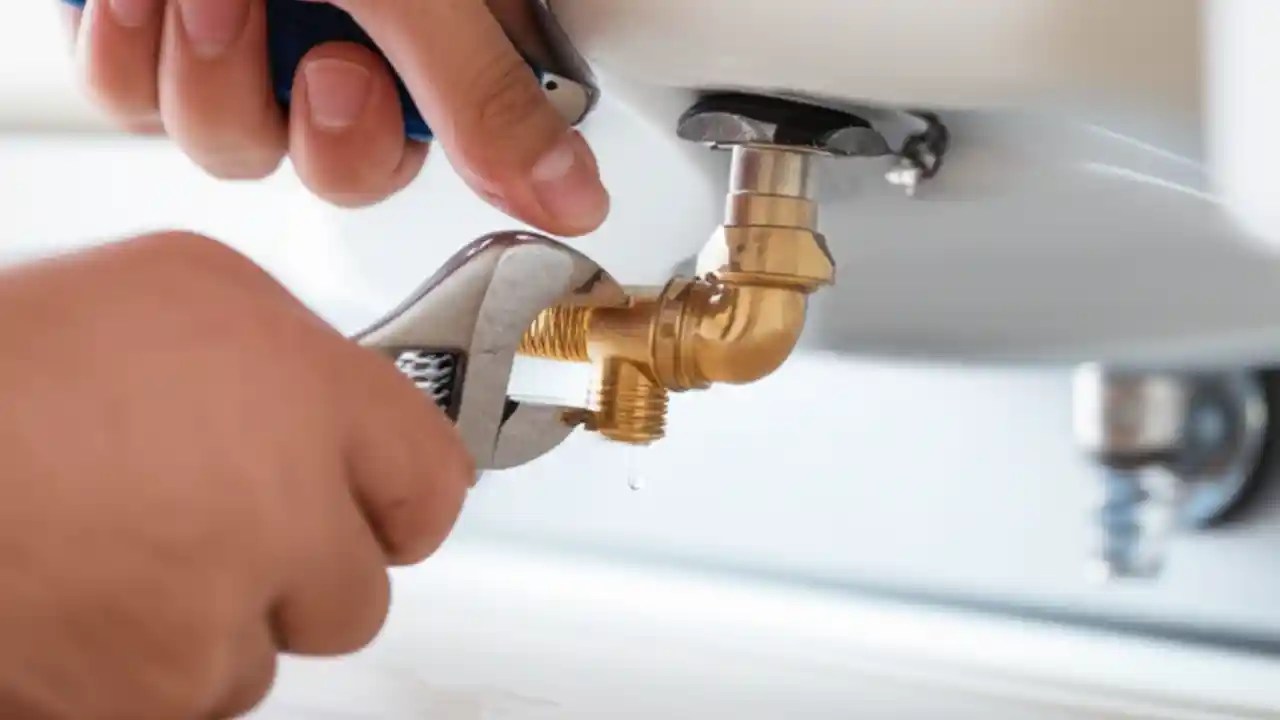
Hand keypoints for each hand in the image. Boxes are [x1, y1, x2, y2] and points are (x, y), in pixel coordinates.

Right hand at [0, 232, 471, 717]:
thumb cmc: (19, 360)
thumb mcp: (184, 287)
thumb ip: (291, 355)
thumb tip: (330, 404)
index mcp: (312, 400)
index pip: (434, 486)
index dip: (402, 497)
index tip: (385, 502)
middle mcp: (285, 519)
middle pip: (359, 594)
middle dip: (306, 571)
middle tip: (228, 524)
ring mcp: (218, 624)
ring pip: (263, 655)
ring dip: (217, 622)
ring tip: (127, 548)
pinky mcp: (149, 699)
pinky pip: (186, 698)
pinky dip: (148, 665)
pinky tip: (92, 593)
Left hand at [63, 0, 609, 232]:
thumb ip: (487, 93)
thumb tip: (574, 198)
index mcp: (430, 24)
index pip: (429, 144)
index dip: (383, 142)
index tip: (361, 78)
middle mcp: (344, 35)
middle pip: (329, 166)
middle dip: (308, 119)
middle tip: (309, 45)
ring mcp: (245, 36)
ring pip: (228, 141)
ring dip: (210, 76)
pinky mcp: (152, 28)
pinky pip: (131, 99)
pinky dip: (131, 53)